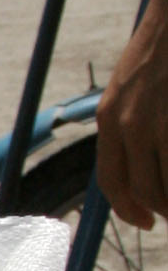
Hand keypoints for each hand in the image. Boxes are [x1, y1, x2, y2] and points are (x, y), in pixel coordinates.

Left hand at [98, 0, 167, 225]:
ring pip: (166, 185)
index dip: (129, 209)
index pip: (112, 181)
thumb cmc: (161, 49)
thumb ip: (128, 123)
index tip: (146, 221)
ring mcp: (159, 121)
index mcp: (109, 118)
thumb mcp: (130, 87)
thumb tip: (139, 165)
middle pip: (144, 190)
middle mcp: (129, 124)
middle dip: (162, 210)